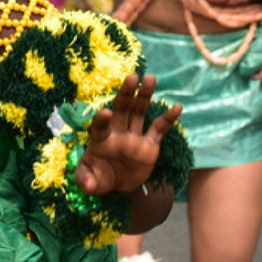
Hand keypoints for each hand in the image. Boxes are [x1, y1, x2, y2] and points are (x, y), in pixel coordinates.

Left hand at [74, 74, 182, 195]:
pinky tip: (176, 107)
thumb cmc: (98, 179)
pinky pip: (159, 128)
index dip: (102, 120)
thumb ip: (85, 181)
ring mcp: (134, 136)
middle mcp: (117, 133)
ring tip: (150, 78)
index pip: (100, 126)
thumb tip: (84, 185)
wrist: (117, 185)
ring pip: (139, 112)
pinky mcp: (150, 144)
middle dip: (126, 94)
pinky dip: (167, 118)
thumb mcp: (89, 183)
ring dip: (145, 96)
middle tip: (132, 76)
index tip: (105, 112)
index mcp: (100, 140)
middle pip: (122, 109)